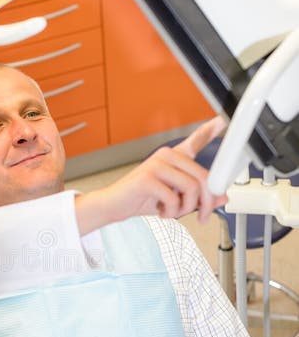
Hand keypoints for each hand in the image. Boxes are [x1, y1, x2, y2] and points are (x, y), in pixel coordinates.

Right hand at [103, 116, 227, 223]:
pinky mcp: (147, 178)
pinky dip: (171, 212)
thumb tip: (222, 199)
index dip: (210, 130)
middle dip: (206, 203)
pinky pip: (174, 198)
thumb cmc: (142, 199)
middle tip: (203, 216)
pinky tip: (162, 212)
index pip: (195, 141)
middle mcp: (166, 156)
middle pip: (203, 177)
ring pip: (191, 188)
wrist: (113, 205)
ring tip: (174, 213)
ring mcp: (156, 164)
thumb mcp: (176, 199)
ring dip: (187, 208)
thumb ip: (198, 197)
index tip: (222, 120)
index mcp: (173, 158)